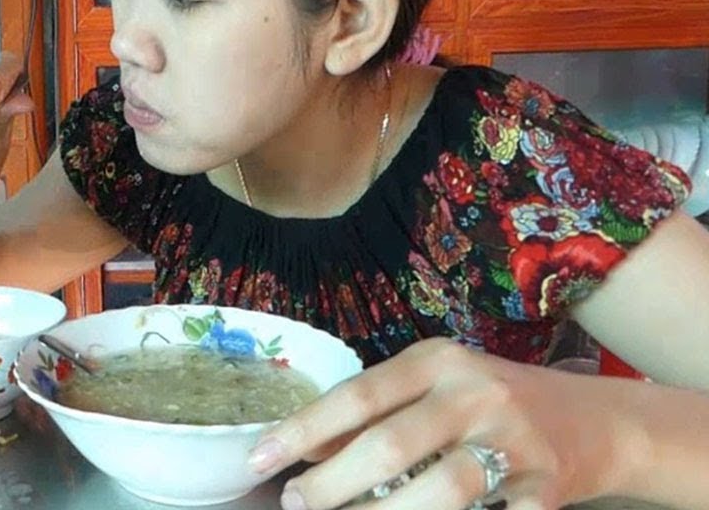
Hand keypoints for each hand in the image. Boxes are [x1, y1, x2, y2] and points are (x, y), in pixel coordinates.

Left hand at [249, 338, 630, 509]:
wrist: (597, 423)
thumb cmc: (492, 403)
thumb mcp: (432, 387)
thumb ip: (372, 411)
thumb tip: (301, 449)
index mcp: (439, 361)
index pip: (358, 395)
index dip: (303, 430)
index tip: (260, 459)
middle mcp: (476, 395)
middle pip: (391, 446)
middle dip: (332, 484)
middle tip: (297, 505)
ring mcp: (515, 445)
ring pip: (439, 490)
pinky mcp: (544, 493)